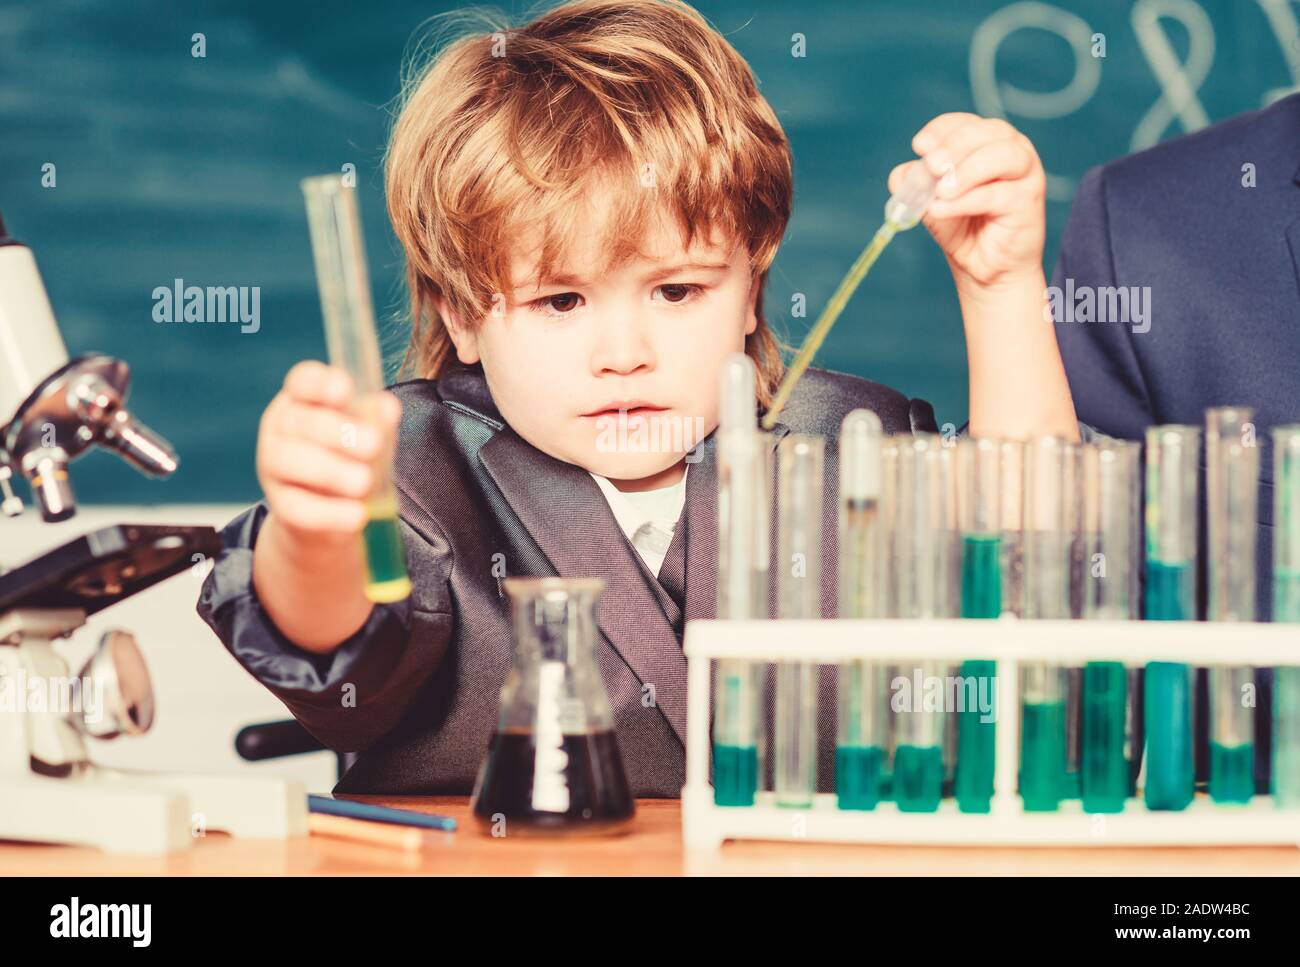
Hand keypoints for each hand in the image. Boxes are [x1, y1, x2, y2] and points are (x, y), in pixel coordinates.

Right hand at [256, 361, 400, 540]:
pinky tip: (356, 515)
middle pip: (300, 421)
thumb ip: (379, 421)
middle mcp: (281, 428)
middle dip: (338, 432)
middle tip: (373, 445)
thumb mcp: (371, 435)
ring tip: (363, 482)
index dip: (320, 384)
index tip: (344, 391)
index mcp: (303, 400)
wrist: (334, 513)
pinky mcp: (280, 505)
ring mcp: (274, 466)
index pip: (302, 381)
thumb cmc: (353, 459)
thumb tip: (387, 407)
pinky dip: (329, 512)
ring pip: (291, 461)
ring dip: (331, 471)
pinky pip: (298, 507)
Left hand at [890, 113, 1046, 294]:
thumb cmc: (962, 228)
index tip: (919, 147)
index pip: (964, 123)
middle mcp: (1011, 150)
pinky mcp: (1029, 199)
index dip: (941, 131)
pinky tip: (943, 209)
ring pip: (1001, 155)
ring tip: (940, 192)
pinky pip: (998, 194)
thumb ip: (915, 185)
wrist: (985, 268)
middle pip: (986, 132)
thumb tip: (903, 174)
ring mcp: (1025, 173)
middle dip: (954, 146)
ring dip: (966, 170)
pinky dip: (966, 200)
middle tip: (931, 166)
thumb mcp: (929, 202)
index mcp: (986, 142)